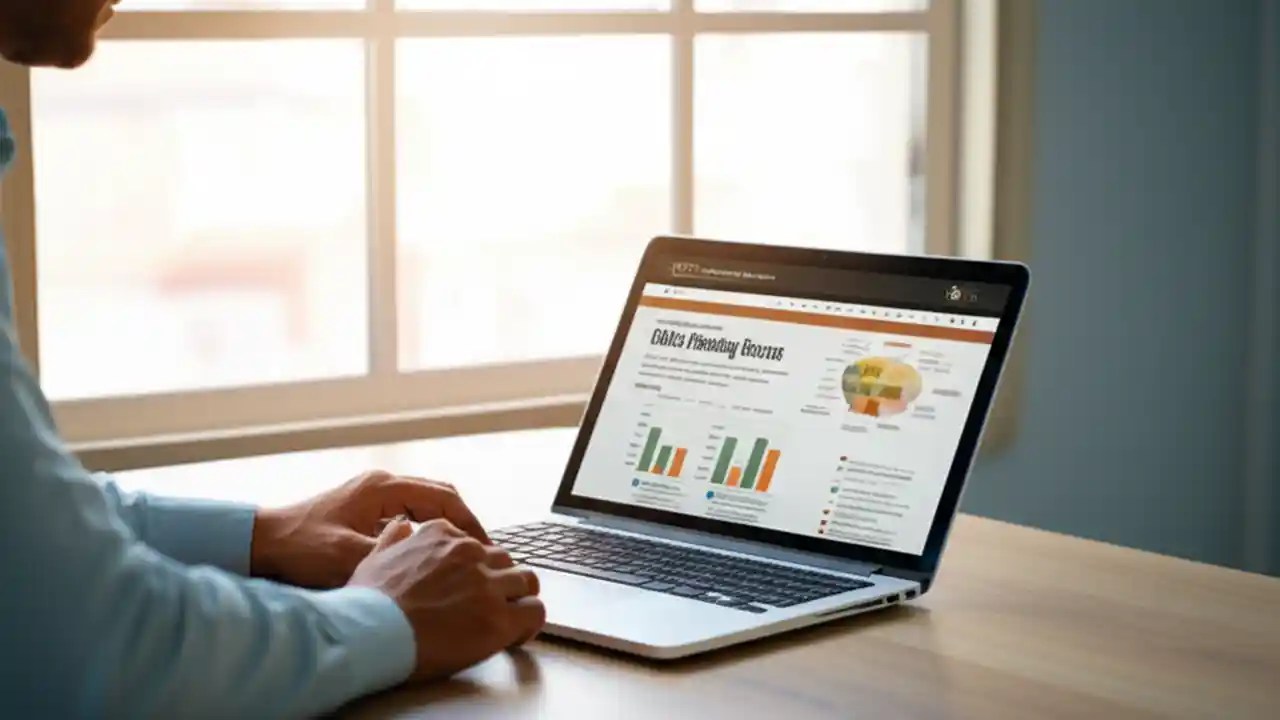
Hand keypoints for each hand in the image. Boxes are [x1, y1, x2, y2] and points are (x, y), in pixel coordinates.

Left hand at [250, 470, 489, 588]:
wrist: (261, 544)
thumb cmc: (301, 548)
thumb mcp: (350, 557)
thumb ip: (392, 557)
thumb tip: (431, 565)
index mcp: (383, 488)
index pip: (444, 497)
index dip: (470, 522)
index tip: (485, 547)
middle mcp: (382, 484)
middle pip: (439, 496)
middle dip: (463, 523)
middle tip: (481, 552)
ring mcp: (372, 494)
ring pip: (424, 505)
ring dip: (445, 527)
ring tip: (461, 556)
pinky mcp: (364, 508)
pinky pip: (408, 513)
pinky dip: (425, 531)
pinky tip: (429, 556)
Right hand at [349, 518, 545, 680]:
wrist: (367, 634)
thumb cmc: (366, 603)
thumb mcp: (374, 557)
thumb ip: (393, 539)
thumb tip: (401, 526)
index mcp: (442, 535)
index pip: (476, 545)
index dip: (474, 568)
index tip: (466, 587)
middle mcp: (470, 553)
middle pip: (504, 561)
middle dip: (499, 582)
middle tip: (487, 605)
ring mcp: (487, 584)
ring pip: (526, 581)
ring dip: (518, 599)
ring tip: (506, 619)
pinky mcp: (498, 618)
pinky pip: (535, 611)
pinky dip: (529, 623)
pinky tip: (514, 635)